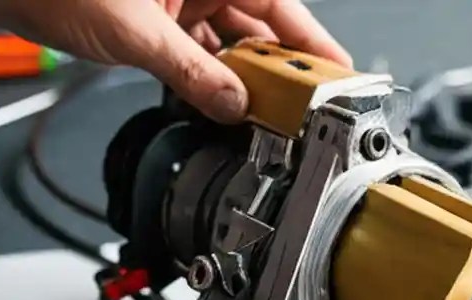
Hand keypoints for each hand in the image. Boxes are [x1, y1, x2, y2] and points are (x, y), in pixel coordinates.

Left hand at [3, 0, 352, 122]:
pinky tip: (223, 108)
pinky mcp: (160, 25)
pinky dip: (212, 82)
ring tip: (263, 116)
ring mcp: (179, 3)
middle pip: (260, 29)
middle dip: (278, 70)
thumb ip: (191, 74)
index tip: (336, 73)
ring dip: (244, 82)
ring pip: (231, 47)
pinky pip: (201, 57)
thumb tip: (232, 104)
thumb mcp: (135, 34)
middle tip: (299, 108)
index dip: (312, 42)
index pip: (280, 4)